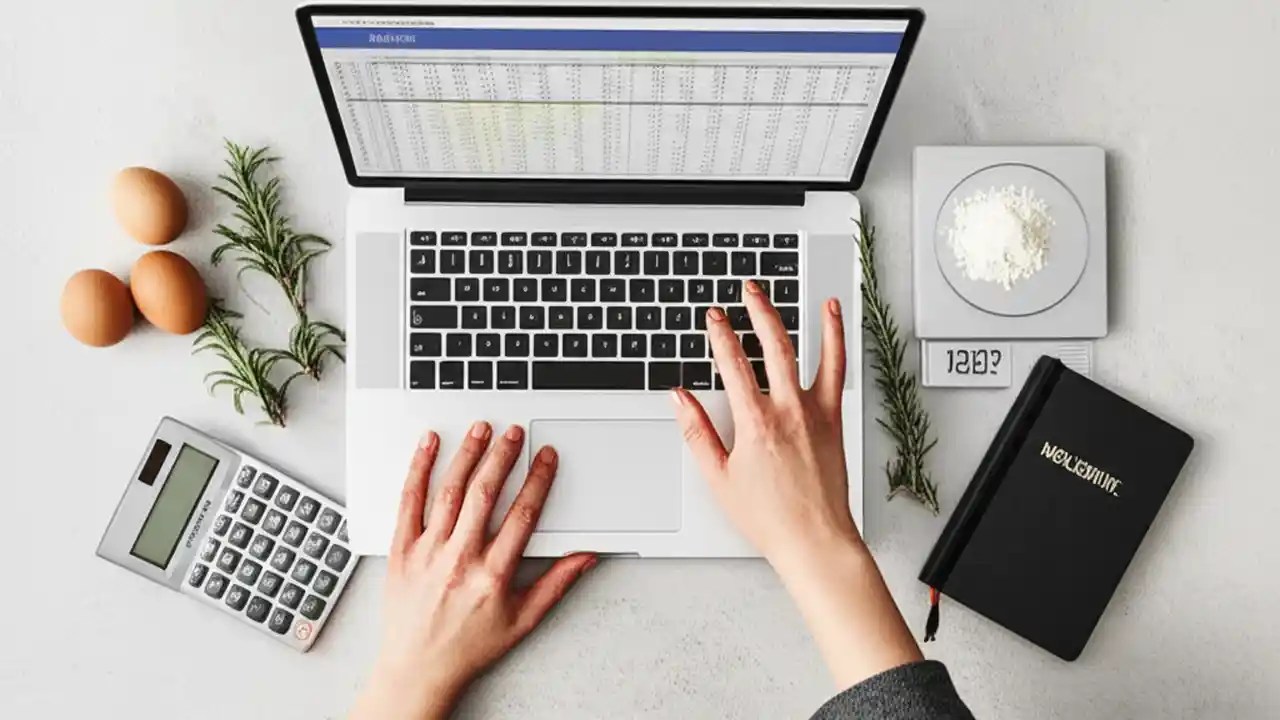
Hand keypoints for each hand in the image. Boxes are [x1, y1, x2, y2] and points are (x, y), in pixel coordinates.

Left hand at [351, 422, 596, 719]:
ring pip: (449, 492)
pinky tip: (428, 445)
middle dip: (502, 456)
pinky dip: (418, 469)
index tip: (546, 458)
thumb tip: (585, 558)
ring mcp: (427, 552)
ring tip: (480, 429)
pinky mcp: (401, 551)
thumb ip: (556, 584)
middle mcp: (459, 559)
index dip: (538, 480)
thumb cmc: (468, 647)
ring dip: (467, 455)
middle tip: (514, 432)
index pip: (522, 515)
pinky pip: (408, 501)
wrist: (417, 669)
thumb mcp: (523, 620)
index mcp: (493, 575)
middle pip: (485, 494)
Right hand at [672, 282, 921, 688]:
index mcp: (755, 423)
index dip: (720, 335)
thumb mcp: (718, 478)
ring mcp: (815, 412)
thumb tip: (680, 399)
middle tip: (746, 291)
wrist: (815, 539)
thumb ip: (696, 433)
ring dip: (791, 318)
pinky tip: (834, 319)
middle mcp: (788, 410)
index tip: (714, 317)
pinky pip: (837, 369)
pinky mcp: (833, 419)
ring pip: (804, 351)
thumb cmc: (769, 517)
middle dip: (755, 312)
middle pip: (771, 346)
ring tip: (781, 296)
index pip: (733, 365)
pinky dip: (836, 340)